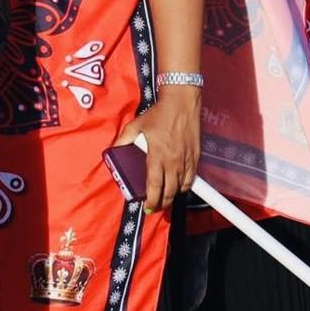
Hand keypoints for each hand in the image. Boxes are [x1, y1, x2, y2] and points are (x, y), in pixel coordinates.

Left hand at [113, 85, 198, 211]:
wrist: (181, 103)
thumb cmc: (158, 114)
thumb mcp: (136, 125)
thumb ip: (124, 140)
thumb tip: (114, 149)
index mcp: (157, 157)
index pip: (155, 187)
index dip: (151, 201)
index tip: (147, 207)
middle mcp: (173, 162)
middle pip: (169, 192)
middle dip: (162, 204)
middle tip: (155, 207)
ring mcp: (186, 161)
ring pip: (182, 187)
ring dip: (173, 196)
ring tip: (166, 197)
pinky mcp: (195, 156)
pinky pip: (191, 178)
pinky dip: (185, 185)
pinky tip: (179, 185)